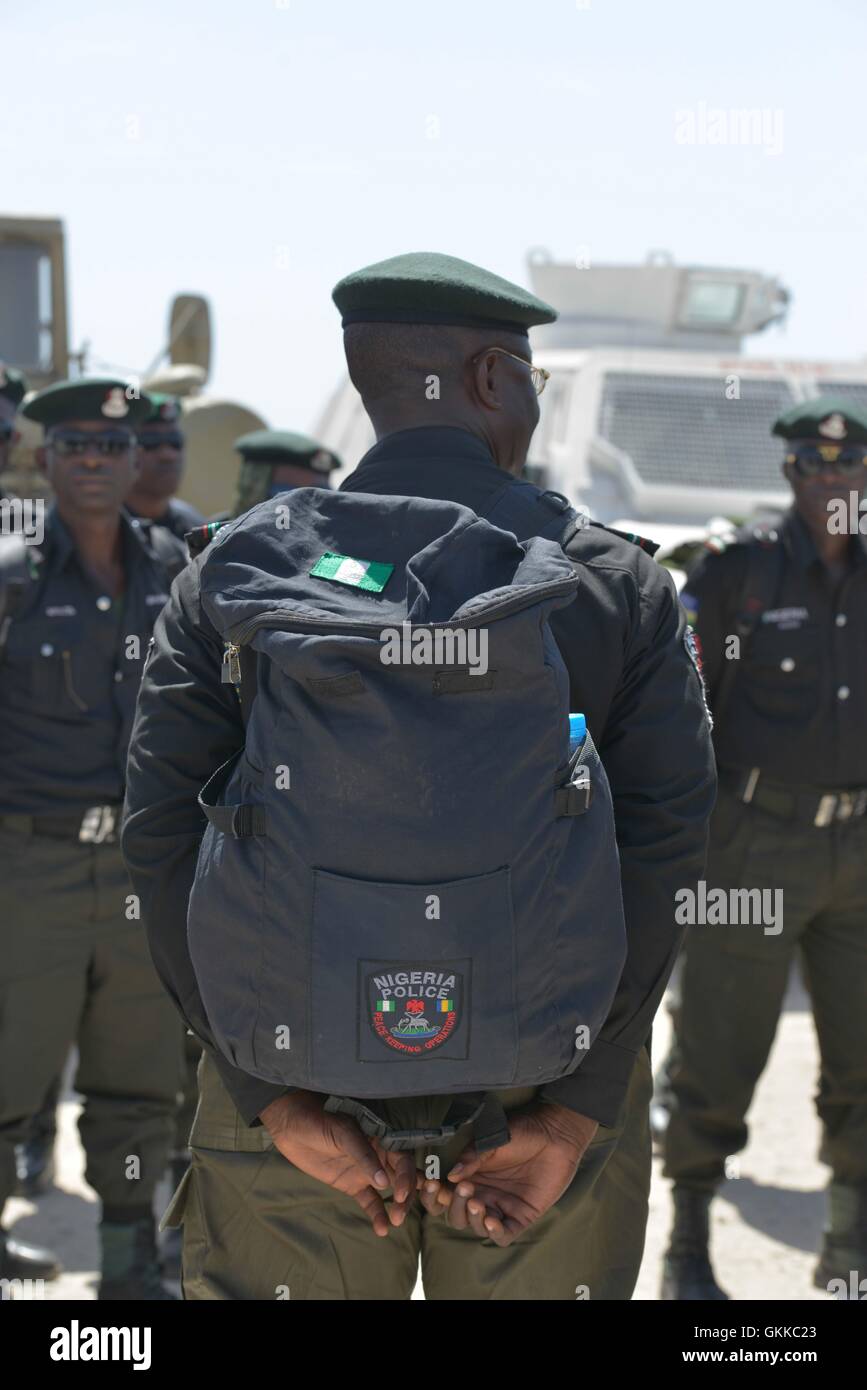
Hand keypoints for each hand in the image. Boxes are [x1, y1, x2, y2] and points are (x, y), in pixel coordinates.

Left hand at [260, 1091, 415, 1237]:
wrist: (293, 1127)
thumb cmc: (321, 1121)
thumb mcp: (344, 1134)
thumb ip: (364, 1156)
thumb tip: (384, 1183)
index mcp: (381, 1139)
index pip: (403, 1160)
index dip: (406, 1177)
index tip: (399, 1194)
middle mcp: (378, 1156)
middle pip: (402, 1178)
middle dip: (406, 1196)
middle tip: (399, 1215)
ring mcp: (366, 1173)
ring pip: (389, 1192)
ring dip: (396, 1207)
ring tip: (395, 1222)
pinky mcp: (352, 1186)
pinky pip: (370, 1202)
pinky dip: (377, 1215)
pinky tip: (381, 1229)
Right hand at [422, 1103, 597, 1246]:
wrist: (556, 1134)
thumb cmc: (523, 1132)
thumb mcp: (493, 1140)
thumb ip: (472, 1157)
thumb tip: (451, 1174)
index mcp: (469, 1176)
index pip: (442, 1192)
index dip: (431, 1193)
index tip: (428, 1183)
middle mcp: (482, 1193)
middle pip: (456, 1213)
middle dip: (453, 1205)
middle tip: (463, 1189)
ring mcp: (501, 1206)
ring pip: (476, 1226)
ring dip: (472, 1218)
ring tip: (477, 1202)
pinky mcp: (522, 1216)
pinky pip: (504, 1234)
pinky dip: (495, 1231)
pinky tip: (492, 1219)